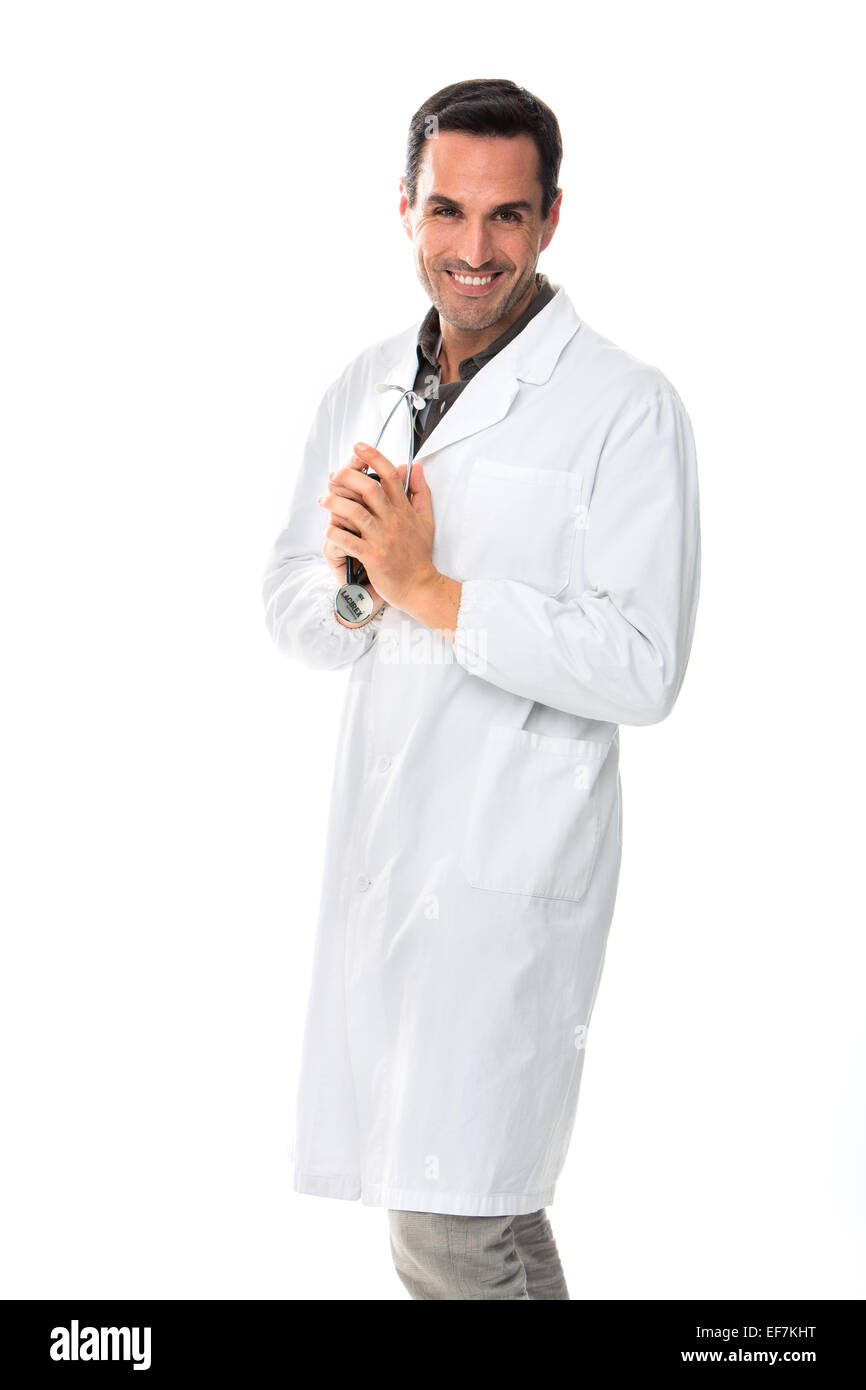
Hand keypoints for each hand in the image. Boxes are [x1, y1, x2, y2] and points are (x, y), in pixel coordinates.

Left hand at [318, 442, 437, 613]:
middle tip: (333, 476)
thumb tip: (416, 466)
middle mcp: (393, 521)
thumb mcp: (425, 520)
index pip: (390, 476)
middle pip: (370, 489)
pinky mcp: (373, 557)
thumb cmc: (418, 554)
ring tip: (323, 501)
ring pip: (356, 513)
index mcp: (403, 510)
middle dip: (348, 477)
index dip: (373, 457)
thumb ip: (420, 491)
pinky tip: (327, 530)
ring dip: (335, 504)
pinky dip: (335, 534)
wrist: (420, 586)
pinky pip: (350, 541)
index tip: (358, 447)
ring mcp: (382, 539)